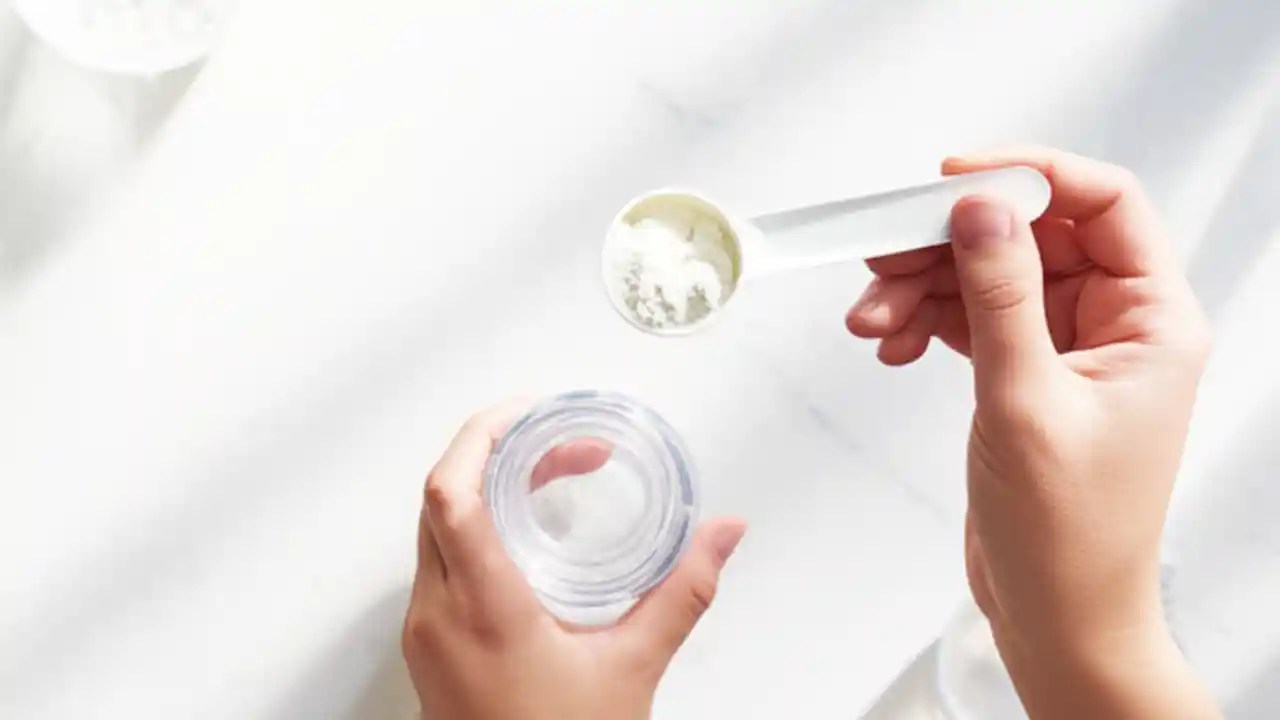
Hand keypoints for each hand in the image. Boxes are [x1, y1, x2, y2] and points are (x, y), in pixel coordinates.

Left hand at [402, 401, 746, 719]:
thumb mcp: (633, 668)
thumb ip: (682, 594)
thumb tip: (721, 534)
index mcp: (481, 609)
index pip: (452, 493)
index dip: (483, 434)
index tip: (530, 412)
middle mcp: (437, 613)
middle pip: (442, 496)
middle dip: (499, 451)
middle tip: (560, 442)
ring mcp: (426, 632)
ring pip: (436, 527)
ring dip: (486, 489)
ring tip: (548, 476)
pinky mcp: (430, 647)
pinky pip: (438, 562)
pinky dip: (476, 528)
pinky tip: (524, 536)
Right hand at [846, 147, 1217, 717]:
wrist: (1055, 613)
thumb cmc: (1067, 532)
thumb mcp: (1026, 403)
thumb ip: (1001, 298)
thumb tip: (980, 208)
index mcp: (1151, 321)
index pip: (1104, 204)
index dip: (1031, 177)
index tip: (954, 177)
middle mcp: (1114, 325)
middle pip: (1027, 239)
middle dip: (949, 246)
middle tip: (882, 261)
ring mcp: (1064, 349)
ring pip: (987, 278)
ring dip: (921, 288)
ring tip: (870, 322)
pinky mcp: (1022, 374)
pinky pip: (968, 319)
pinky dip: (923, 322)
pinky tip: (889, 345)